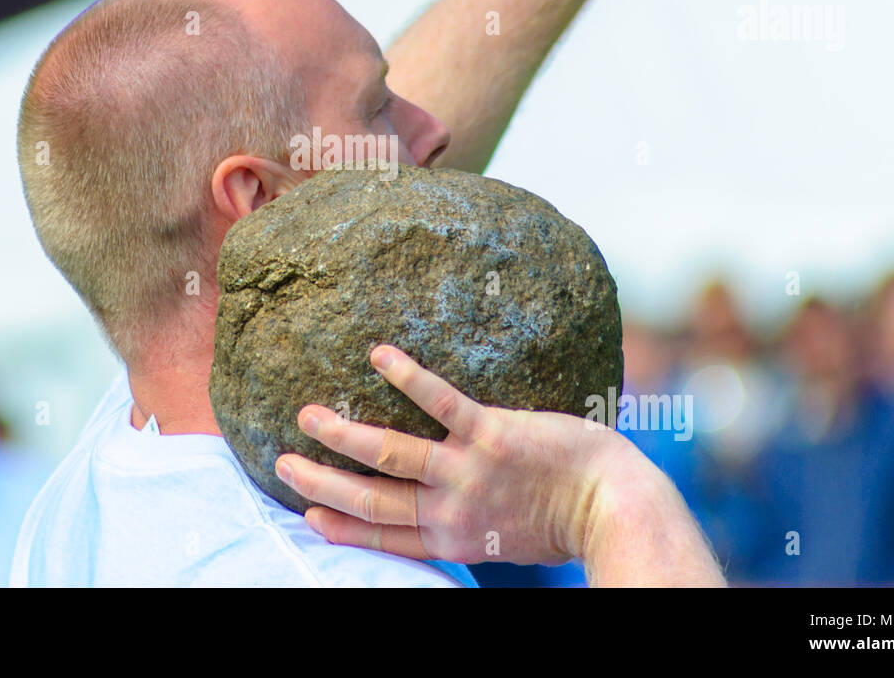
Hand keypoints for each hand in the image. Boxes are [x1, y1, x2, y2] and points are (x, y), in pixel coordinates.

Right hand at [275, 344, 662, 567]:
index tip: (305, 515)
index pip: (381, 534)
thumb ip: (468, 523)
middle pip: (369, 497)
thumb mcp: (505, 538)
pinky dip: (406, 376)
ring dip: (343, 435)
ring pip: (389, 453)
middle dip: (320, 483)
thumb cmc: (564, 520)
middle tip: (282, 462)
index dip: (339, 524)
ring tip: (309, 414)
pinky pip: (440, 401)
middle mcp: (450, 509)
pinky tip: (377, 354)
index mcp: (452, 537)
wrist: (611, 504)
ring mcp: (467, 471)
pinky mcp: (491, 433)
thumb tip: (440, 508)